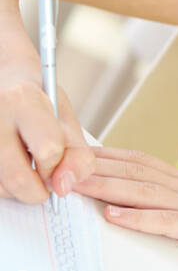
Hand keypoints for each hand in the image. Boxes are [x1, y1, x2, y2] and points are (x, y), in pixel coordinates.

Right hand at [0, 29, 94, 204]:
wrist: (3, 78)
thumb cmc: (37, 100)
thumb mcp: (66, 119)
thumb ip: (77, 154)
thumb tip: (64, 188)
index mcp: (24, 100)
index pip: (48, 149)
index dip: (57, 166)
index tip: (56, 163)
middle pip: (17, 177)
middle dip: (37, 192)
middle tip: (43, 185)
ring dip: (15, 191)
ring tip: (22, 170)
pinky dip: (1, 185)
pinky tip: (7, 167)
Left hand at [71, 145, 177, 270]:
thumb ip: (167, 204)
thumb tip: (128, 203)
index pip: (139, 162)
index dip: (105, 156)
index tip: (70, 153)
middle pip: (136, 174)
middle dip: (95, 169)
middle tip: (59, 167)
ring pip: (147, 193)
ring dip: (108, 189)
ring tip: (77, 187)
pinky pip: (169, 222)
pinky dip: (140, 218)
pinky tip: (116, 217)